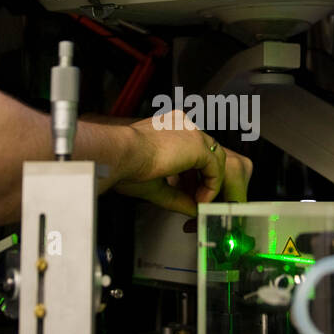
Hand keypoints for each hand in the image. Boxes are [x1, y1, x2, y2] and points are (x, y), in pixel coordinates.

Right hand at [114, 110, 252, 216]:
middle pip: (206, 152)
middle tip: (196, 199)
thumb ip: (176, 195)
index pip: (191, 148)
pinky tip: (200, 200)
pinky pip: (216, 168)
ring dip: (211, 184)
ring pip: (215, 159)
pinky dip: (212, 187)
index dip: (192, 173)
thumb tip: (191, 209)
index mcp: (169, 126)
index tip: (187, 191)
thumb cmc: (123, 163)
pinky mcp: (198, 145)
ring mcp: (192, 132)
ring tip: (199, 203)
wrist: (118, 154)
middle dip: (204, 179)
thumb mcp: (155, 184)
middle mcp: (182, 124)